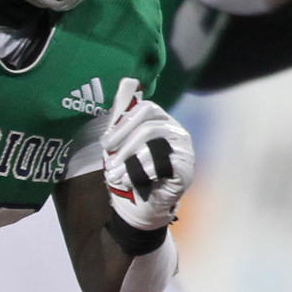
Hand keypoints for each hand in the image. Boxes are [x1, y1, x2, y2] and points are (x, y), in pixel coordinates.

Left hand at [103, 76, 193, 232]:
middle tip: (109, 162)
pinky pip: (162, 163)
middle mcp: (176, 132)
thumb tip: (125, 82)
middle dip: (124, 143)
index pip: (146, 109)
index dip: (123, 124)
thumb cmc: (130, 174)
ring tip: (115, 176)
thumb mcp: (119, 144)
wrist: (139, 209)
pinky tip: (130, 182)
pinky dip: (140, 173)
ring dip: (129, 161)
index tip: (106, 144)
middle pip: (150, 125)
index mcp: (162, 122)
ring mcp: (184, 151)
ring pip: (154, 143)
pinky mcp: (185, 170)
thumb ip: (121, 117)